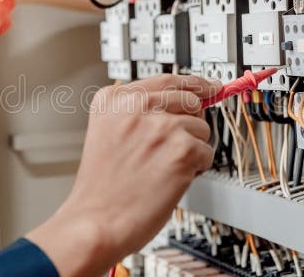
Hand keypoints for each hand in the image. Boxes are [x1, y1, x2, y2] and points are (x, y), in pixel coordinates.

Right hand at [26, 74, 221, 276]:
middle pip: (189, 100)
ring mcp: (160, 127)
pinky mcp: (181, 150)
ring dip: (191, 150)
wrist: (94, 223)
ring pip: (201, 128)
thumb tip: (186, 101)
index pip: (167, 80)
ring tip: (161, 169)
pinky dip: (195, 170)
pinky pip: (206, 153)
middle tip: (173, 148)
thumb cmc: (101, 190)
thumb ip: (138, 113)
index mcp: (114, 99)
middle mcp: (136, 107)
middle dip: (190, 124)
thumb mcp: (107, 134)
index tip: (209, 86)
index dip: (194, 84)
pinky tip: (169, 180)